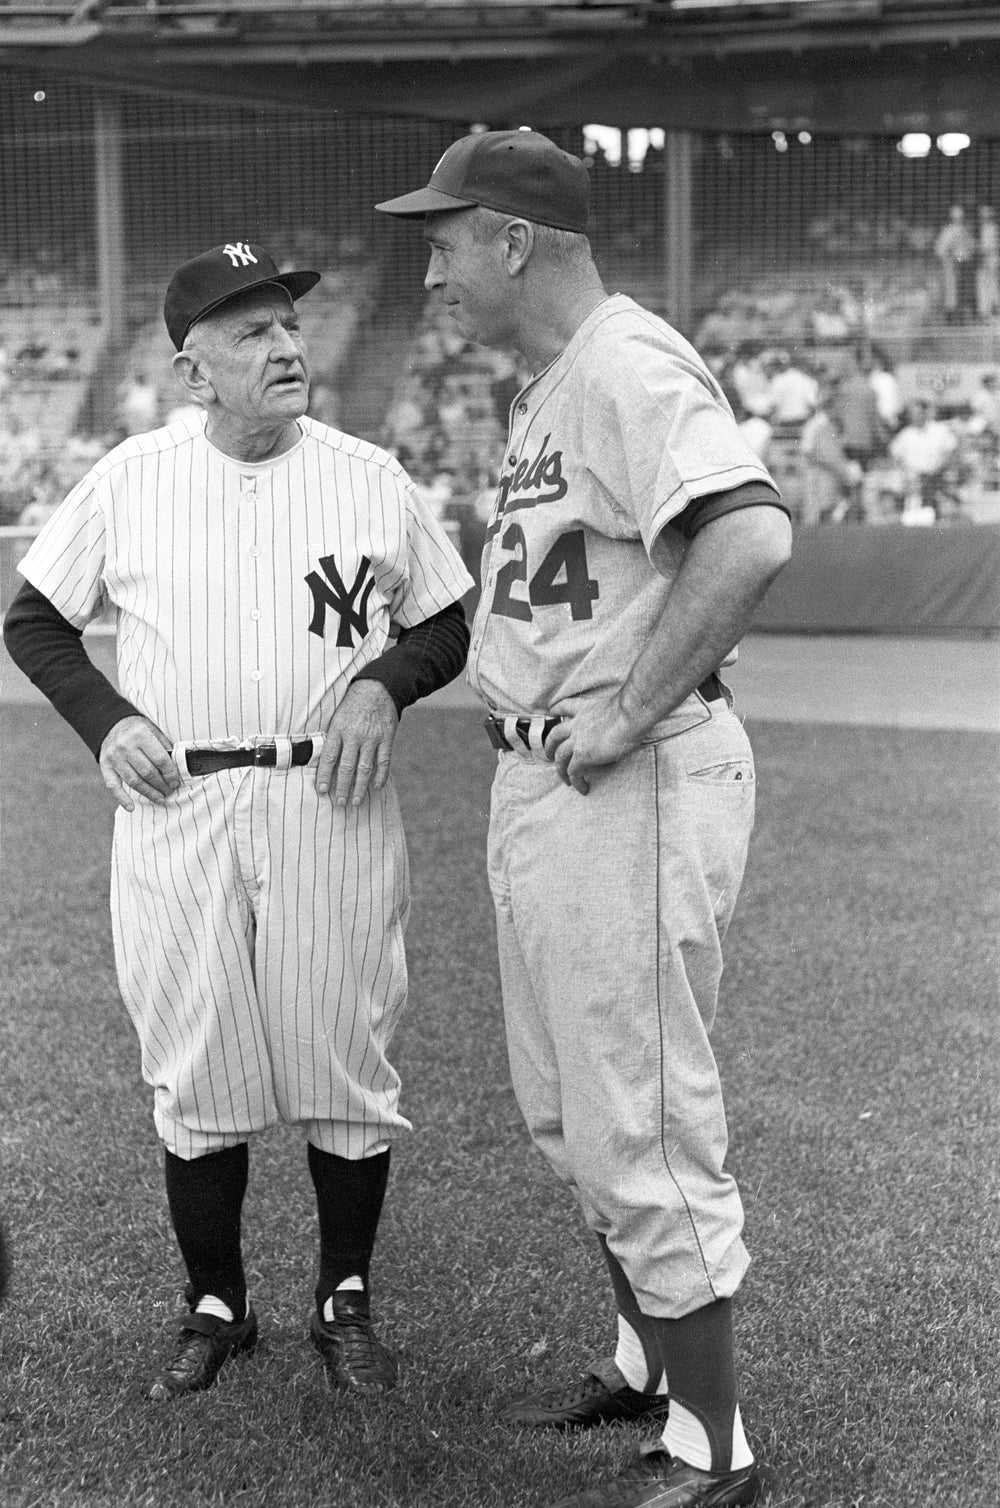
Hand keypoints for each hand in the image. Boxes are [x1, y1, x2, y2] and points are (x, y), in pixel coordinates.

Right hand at [99, 715, 180, 810]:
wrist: (111, 724)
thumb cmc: (138, 729)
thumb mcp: (153, 729)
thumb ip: (164, 746)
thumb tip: (178, 766)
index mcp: (140, 735)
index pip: (160, 759)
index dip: (170, 774)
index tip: (175, 782)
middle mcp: (125, 746)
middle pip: (147, 772)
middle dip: (161, 785)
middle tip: (169, 791)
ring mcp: (114, 757)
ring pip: (133, 781)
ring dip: (149, 793)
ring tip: (160, 799)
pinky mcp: (105, 766)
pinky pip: (113, 786)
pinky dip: (122, 798)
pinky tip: (131, 808)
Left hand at [316, 680, 398, 806]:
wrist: (378, 687)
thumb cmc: (353, 704)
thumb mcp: (337, 716)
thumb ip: (334, 738)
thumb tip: (325, 761)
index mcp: (339, 729)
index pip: (328, 757)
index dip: (324, 775)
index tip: (321, 790)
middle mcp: (355, 735)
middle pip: (347, 767)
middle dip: (342, 787)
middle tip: (340, 803)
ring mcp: (372, 738)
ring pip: (365, 768)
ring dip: (360, 787)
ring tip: (356, 801)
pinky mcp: (386, 738)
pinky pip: (384, 761)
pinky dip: (381, 776)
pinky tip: (377, 787)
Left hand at [543, 695, 638, 795]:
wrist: (630, 714)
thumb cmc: (632, 710)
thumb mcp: (618, 709)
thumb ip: (613, 715)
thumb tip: (625, 722)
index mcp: (586, 709)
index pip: (565, 706)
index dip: (556, 710)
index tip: (551, 712)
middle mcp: (578, 723)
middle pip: (555, 734)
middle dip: (549, 745)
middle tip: (549, 754)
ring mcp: (577, 740)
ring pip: (560, 755)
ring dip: (559, 768)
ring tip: (564, 778)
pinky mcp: (582, 755)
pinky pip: (574, 772)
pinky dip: (577, 782)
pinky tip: (583, 789)